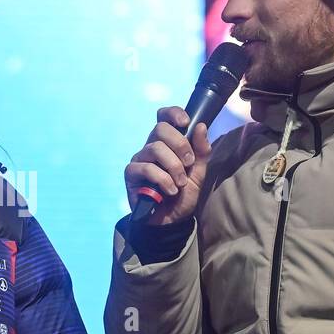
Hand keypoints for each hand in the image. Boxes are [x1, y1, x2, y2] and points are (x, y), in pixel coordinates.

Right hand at [124, 106, 211, 225]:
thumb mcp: (199, 172)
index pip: (164, 116)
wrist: (173, 220)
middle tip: (189, 163)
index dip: (173, 113)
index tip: (185, 122)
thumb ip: (202, 151)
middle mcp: (152, 147)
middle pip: (160, 128)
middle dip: (180, 145)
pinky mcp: (131, 174)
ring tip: (180, 183)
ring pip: (156, 148)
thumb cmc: (184, 194)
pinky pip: (146, 168)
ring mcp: (140, 159)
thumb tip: (200, 126)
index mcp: (168, 142)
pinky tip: (170, 190)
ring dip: (174, 167)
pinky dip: (162, 179)